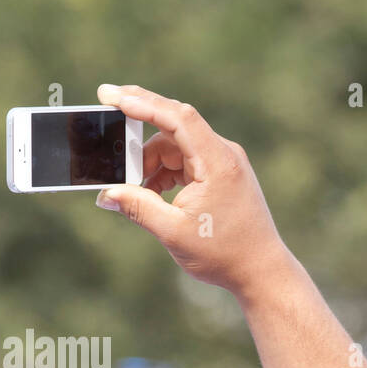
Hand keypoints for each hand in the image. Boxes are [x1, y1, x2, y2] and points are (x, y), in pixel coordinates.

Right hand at [95, 84, 287, 296]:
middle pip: (173, 128)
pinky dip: (164, 173)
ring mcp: (223, 163)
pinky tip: (150, 193)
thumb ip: (137, 207)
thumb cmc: (224, 253)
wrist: (260, 271)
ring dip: (150, 164)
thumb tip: (105, 194)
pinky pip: (185, 162)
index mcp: (216, 162)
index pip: (177, 117)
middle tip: (108, 139)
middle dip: (138, 135)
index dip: (142, 103)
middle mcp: (223, 154)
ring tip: (131, 190)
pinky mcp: (220, 175)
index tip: (110, 96)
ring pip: (176, 147)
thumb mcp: (173, 231)